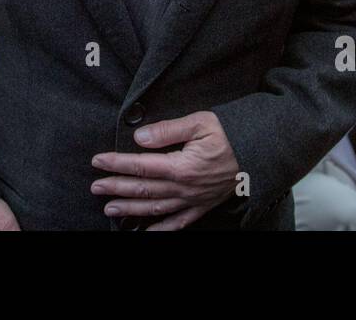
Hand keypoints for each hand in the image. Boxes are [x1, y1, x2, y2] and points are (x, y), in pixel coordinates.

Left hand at [90, 110, 240, 229]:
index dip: (117, 163)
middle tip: (95, 186)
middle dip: (116, 187)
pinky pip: (178, 224)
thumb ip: (168, 130)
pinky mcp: (202, 207)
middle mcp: (185, 188)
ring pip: (155, 208)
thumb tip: (140, 138)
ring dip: (130, 210)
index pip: (141, 166)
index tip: (98, 160)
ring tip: (109, 209)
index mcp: (182, 166)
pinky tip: (144, 234)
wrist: (260, 152)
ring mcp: (193, 200)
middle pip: (143, 189)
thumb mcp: (200, 122)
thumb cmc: (231, 134)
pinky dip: (160, 230)